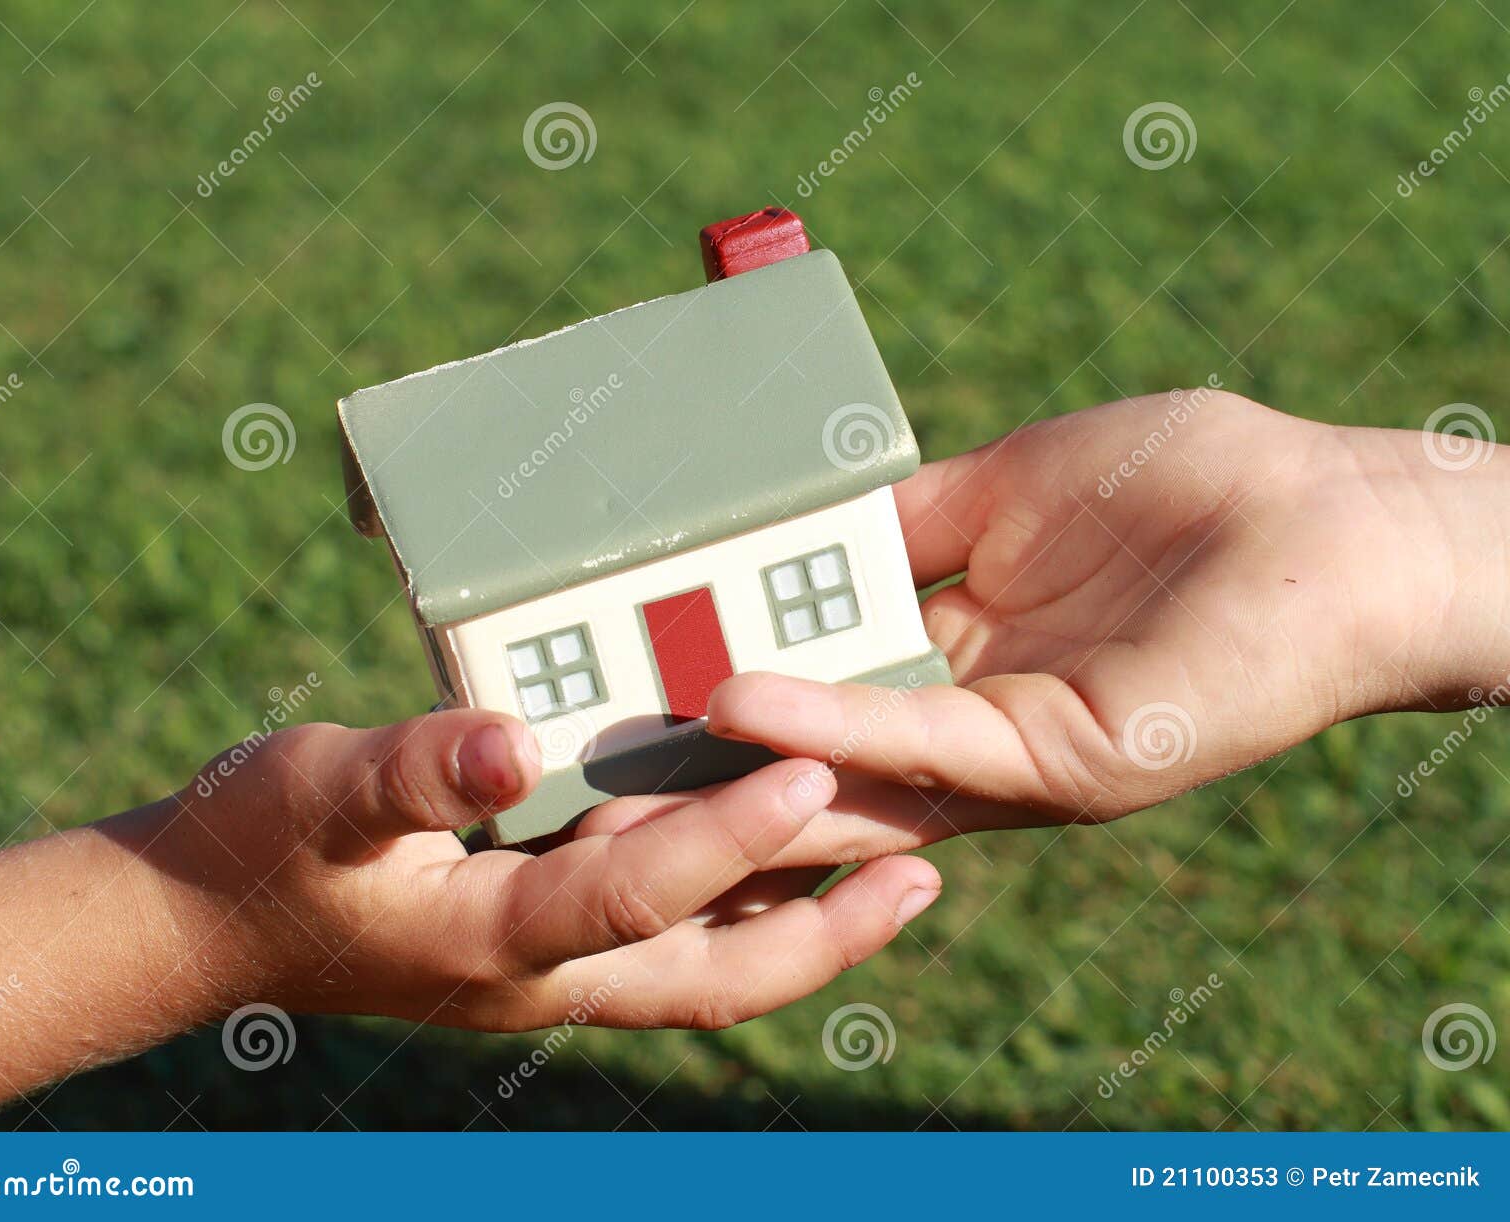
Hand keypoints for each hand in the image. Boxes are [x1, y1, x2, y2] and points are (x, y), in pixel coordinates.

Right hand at [148, 711, 939, 1031]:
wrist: (203, 922)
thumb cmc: (254, 846)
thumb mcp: (317, 791)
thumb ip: (408, 769)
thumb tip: (501, 742)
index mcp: (492, 938)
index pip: (636, 895)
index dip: (729, 839)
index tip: (814, 771)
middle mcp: (541, 974)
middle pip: (711, 977)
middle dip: (823, 936)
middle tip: (925, 876)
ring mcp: (547, 971)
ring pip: (703, 970)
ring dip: (800, 927)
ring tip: (900, 872)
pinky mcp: (543, 947)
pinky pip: (667, 942)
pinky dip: (737, 907)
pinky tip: (780, 854)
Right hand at [582, 392, 1509, 861]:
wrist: (1326, 516)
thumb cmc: (1182, 481)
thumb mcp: (1003, 484)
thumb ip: (900, 522)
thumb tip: (798, 527)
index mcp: (954, 655)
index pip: (813, 670)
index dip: (720, 664)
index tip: (618, 657)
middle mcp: (967, 723)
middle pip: (811, 744)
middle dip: (701, 748)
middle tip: (578, 740)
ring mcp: (1006, 757)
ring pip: (845, 771)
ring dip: (736, 758)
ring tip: (620, 736)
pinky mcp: (1051, 766)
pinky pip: (919, 745)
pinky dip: (828, 725)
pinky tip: (736, 699)